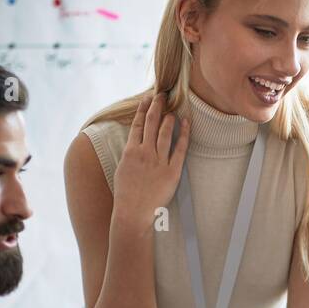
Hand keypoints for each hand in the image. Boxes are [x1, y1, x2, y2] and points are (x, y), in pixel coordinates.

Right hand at [111, 92, 189, 230]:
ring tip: (172, 109)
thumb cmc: (126, 194)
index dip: (143, 109)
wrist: (133, 212)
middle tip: (162, 95)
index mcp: (130, 151)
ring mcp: (159, 161)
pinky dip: (184, 134)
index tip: (147, 99)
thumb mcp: (122, 169)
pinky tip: (186, 123)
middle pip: (152, 123)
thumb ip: (129, 154)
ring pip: (165, 132)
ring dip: (169, 118)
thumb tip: (134, 142)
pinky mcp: (172, 171)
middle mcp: (145, 153)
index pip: (138, 125)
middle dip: (157, 106)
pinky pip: (180, 149)